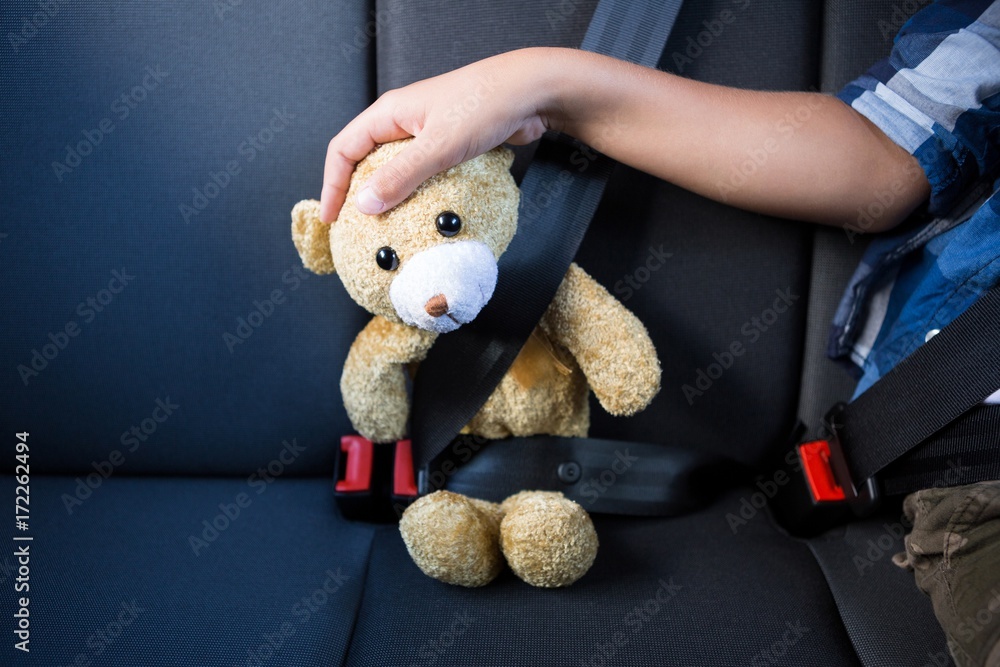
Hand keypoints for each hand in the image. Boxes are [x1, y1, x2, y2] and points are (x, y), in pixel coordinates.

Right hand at [320, 48, 560, 221]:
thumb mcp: (438, 145)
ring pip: (399, 170)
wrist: (534, 92)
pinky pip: (427, 175)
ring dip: (392, 198)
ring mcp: (429, 134)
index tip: (333, 219)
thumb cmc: (485, 106)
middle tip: (355, 230)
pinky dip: (421, 196)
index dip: (333, 185)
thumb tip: (363, 206)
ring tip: (389, 230)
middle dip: (358, 194)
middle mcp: (404, 122)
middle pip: (366, 161)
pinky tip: (426, 218)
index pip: (344, 149)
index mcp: (390, 114)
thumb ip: (401, 176)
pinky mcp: (452, 146)